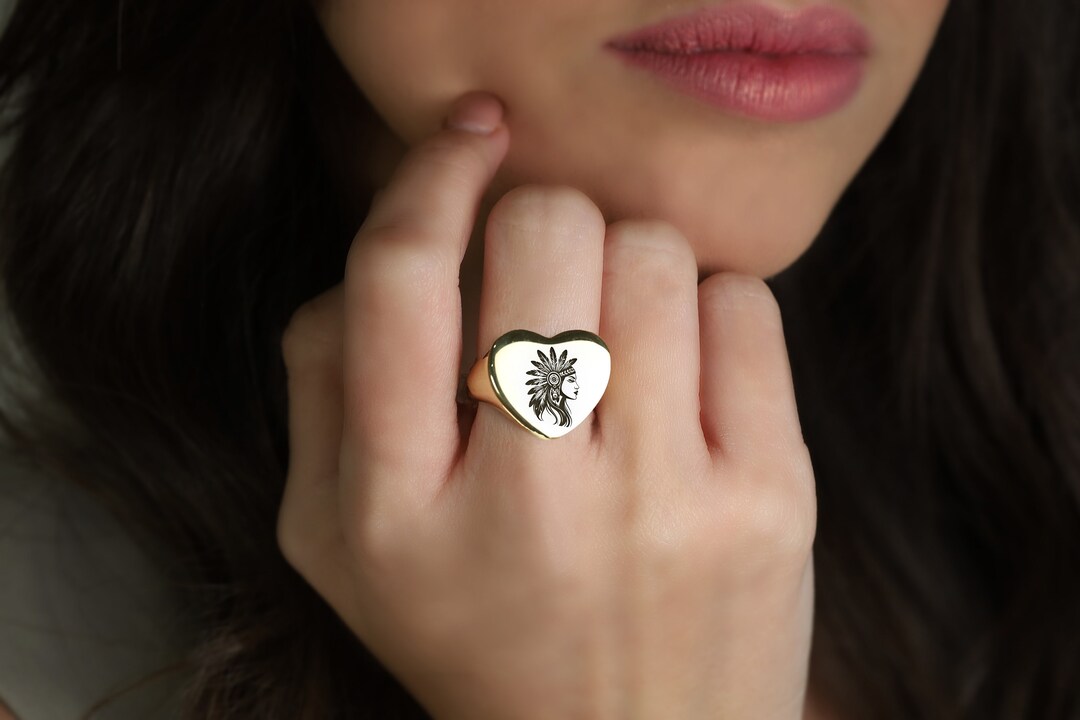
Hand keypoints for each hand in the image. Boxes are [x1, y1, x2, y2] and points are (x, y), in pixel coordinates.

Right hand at [278, 92, 816, 719]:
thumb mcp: (342, 547)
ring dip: (626, 261)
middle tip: (548, 277)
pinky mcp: (769, 502)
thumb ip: (323, 391)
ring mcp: (662, 505)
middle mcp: (531, 505)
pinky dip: (707, 306)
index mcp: (399, 514)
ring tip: (617, 337)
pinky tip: (683, 372)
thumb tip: (386, 254)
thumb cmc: (479, 636)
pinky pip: (743, 303)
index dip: (430, 178)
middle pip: (543, 234)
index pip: (397, 281)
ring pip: (651, 251)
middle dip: (541, 221)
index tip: (467, 139)